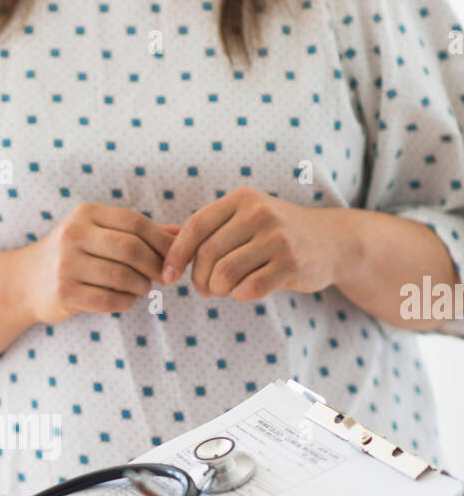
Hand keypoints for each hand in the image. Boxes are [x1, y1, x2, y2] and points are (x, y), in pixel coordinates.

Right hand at [21, 203, 179, 323]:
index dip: (161, 240)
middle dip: (155, 266)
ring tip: (142, 287)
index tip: (173, 256)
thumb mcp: (99, 233)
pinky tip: (127, 299)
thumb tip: (181, 233)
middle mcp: (73, 236)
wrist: (26, 281)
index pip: (135, 222)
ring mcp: (66, 265)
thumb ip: (138, 232)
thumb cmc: (73, 255)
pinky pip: (109, 300)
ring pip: (123, 277)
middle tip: (163, 277)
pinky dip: (126, 302)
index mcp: (86, 215)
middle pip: (131, 249)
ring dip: (142, 286)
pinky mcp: (64, 293)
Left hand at [160, 188, 339, 300]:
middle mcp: (259, 213)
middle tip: (205, 289)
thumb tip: (163, 243)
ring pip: (224, 274)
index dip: (175, 255)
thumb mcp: (246, 218)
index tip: (167, 276)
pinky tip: (244, 291)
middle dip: (199, 279)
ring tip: (223, 290)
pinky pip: (248, 290)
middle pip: (207, 255)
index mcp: (242, 199)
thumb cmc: (277, 233)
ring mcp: (277, 238)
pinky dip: (239, 296)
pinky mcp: (291, 264)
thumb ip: (210, 229)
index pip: (196, 227)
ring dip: (218, 290)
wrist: (332, 241)